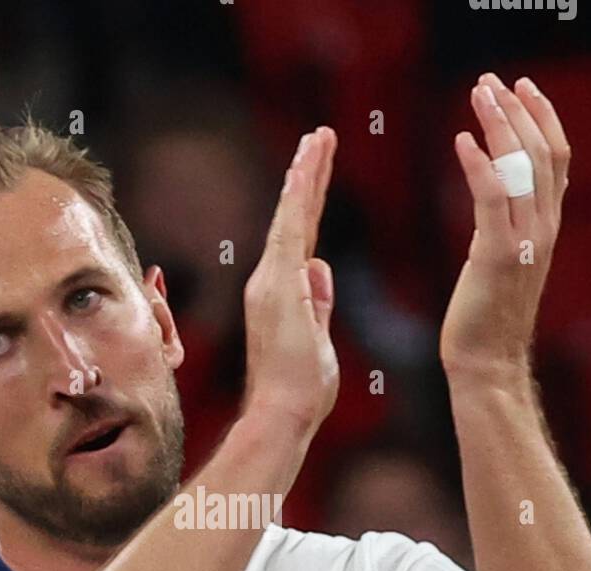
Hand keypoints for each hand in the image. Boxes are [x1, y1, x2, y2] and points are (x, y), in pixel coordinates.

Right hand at [241, 127, 339, 437]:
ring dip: (305, 175)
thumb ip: (317, 304)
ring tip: (319, 138)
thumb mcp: (318, 340)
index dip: (309, 203)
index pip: (300, 239)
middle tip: (320, 136)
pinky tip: (306, 167)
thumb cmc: (299, 392)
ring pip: (291, 216)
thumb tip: (320, 269)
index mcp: (282, 295)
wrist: (281, 415)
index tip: (318, 169)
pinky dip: (297, 197)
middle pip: (294, 219)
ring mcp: (270, 283)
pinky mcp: (277, 286)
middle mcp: (270, 283)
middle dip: (307, 176)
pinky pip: (289, 230)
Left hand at [439, 74, 570, 385]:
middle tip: (491, 81)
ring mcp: (524, 242)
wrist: (488, 364)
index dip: (542, 118)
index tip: (522, 88)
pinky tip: (462, 140)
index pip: (557, 159)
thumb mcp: (505, 261)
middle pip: (542, 152)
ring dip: (500, 124)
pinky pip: (492, 198)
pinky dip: (479, 164)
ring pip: (522, 167)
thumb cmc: (487, 318)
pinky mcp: (497, 256)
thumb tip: (501, 196)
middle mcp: (543, 229)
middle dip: (517, 109)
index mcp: (547, 227)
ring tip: (479, 93)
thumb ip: (510, 226)